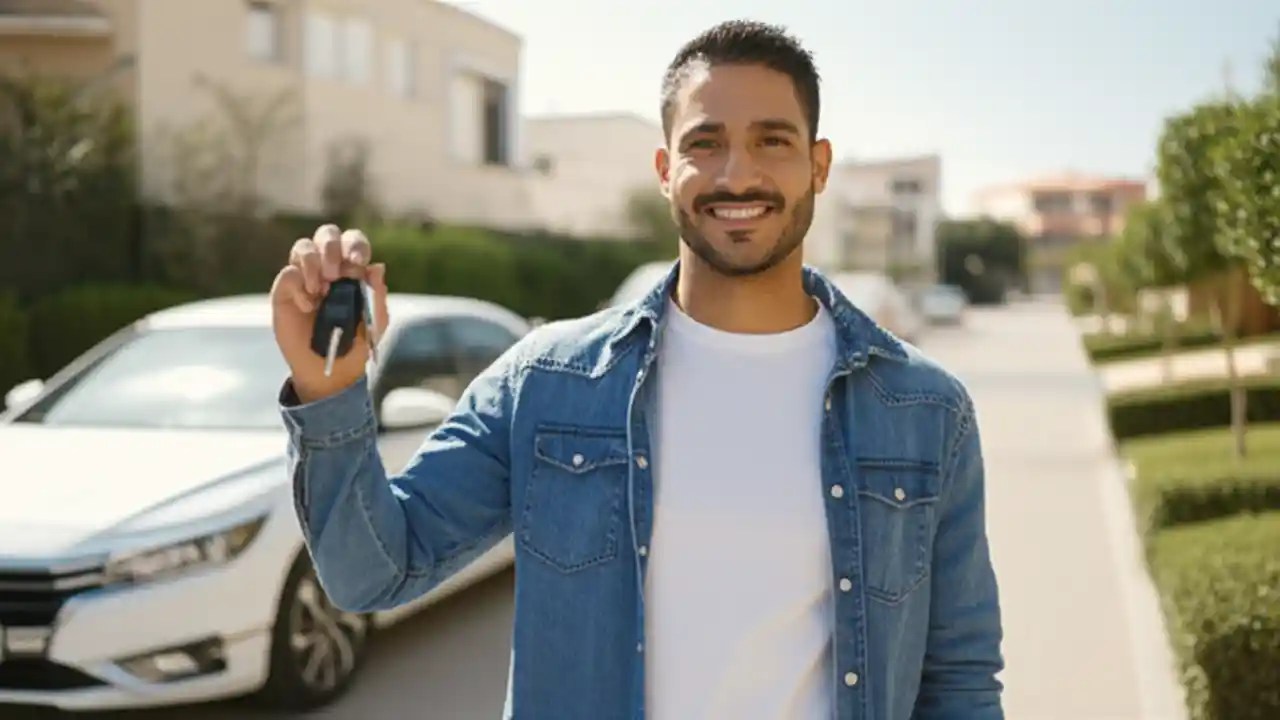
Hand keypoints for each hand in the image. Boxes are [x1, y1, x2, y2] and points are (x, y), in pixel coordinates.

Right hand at [270, 224, 388, 402]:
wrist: (330, 371)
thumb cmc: (355, 344)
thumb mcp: (375, 323)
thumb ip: (377, 294)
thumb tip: (377, 267)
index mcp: (352, 270)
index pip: (353, 241)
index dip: (355, 245)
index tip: (357, 262)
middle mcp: (327, 267)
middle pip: (327, 233)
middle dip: (332, 247)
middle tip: (336, 273)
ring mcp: (304, 277)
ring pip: (303, 246)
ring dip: (313, 263)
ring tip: (321, 291)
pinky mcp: (285, 292)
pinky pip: (288, 274)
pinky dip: (299, 287)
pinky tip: (308, 307)